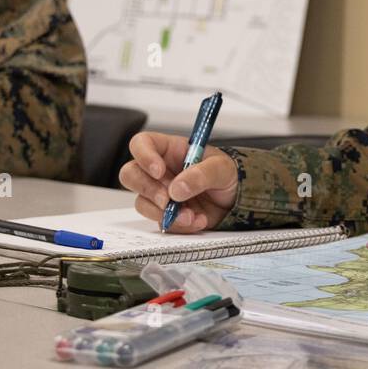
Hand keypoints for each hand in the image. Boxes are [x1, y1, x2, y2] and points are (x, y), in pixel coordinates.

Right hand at [119, 131, 237, 232]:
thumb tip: (177, 189)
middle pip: (130, 174)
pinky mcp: (165, 214)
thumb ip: (201, 174)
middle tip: (168, 199)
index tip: (159, 171)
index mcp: (170, 150)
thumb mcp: (222, 168)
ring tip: (191, 215)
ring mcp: (160, 193)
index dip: (144, 155)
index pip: (142, 144)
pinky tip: (197, 220)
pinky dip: (178, 225)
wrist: (237, 200)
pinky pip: (160, 221)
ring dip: (163, 212)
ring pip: (141, 201)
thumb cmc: (227, 175)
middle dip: (148, 189)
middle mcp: (159, 171)